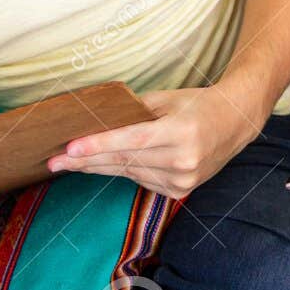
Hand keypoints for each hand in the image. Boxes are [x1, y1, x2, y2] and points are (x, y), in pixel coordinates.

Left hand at [47, 85, 261, 197]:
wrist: (235, 124)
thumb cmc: (199, 104)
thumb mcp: (169, 99)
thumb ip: (135, 111)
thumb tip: (97, 122)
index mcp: (182, 131)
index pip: (132, 140)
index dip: (99, 145)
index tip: (69, 149)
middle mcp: (184, 159)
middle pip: (124, 161)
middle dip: (85, 161)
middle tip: (53, 162)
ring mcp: (183, 179)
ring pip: (128, 173)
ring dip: (98, 167)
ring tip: (71, 163)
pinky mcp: (180, 190)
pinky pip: (141, 180)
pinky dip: (123, 171)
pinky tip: (106, 164)